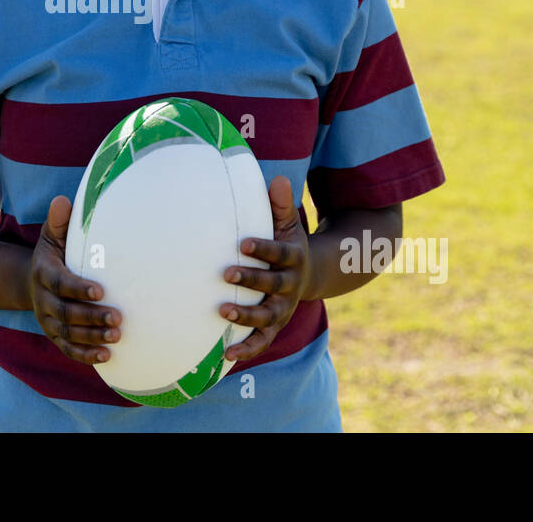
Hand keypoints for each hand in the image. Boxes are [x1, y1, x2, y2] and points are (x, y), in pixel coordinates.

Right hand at [28, 195, 121, 363]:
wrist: (31, 282)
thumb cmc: (53, 254)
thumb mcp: (51, 235)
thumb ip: (59, 221)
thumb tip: (63, 200)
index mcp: (44, 273)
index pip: (59, 283)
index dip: (78, 288)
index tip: (100, 291)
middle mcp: (43, 300)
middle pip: (65, 312)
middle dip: (91, 316)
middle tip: (118, 317)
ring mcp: (48, 321)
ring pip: (68, 333)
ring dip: (92, 337)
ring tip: (117, 336)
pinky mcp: (55, 336)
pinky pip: (68, 349)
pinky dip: (85, 355)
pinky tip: (106, 356)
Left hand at [219, 175, 312, 362]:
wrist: (310, 274)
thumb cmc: (288, 243)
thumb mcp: (288, 223)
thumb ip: (280, 205)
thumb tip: (277, 178)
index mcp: (294, 258)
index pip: (280, 254)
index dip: (263, 249)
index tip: (243, 242)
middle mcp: (290, 286)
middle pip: (273, 285)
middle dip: (251, 280)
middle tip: (226, 273)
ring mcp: (283, 308)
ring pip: (267, 316)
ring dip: (246, 316)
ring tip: (222, 312)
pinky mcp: (274, 326)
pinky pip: (262, 341)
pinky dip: (247, 349)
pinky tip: (226, 354)